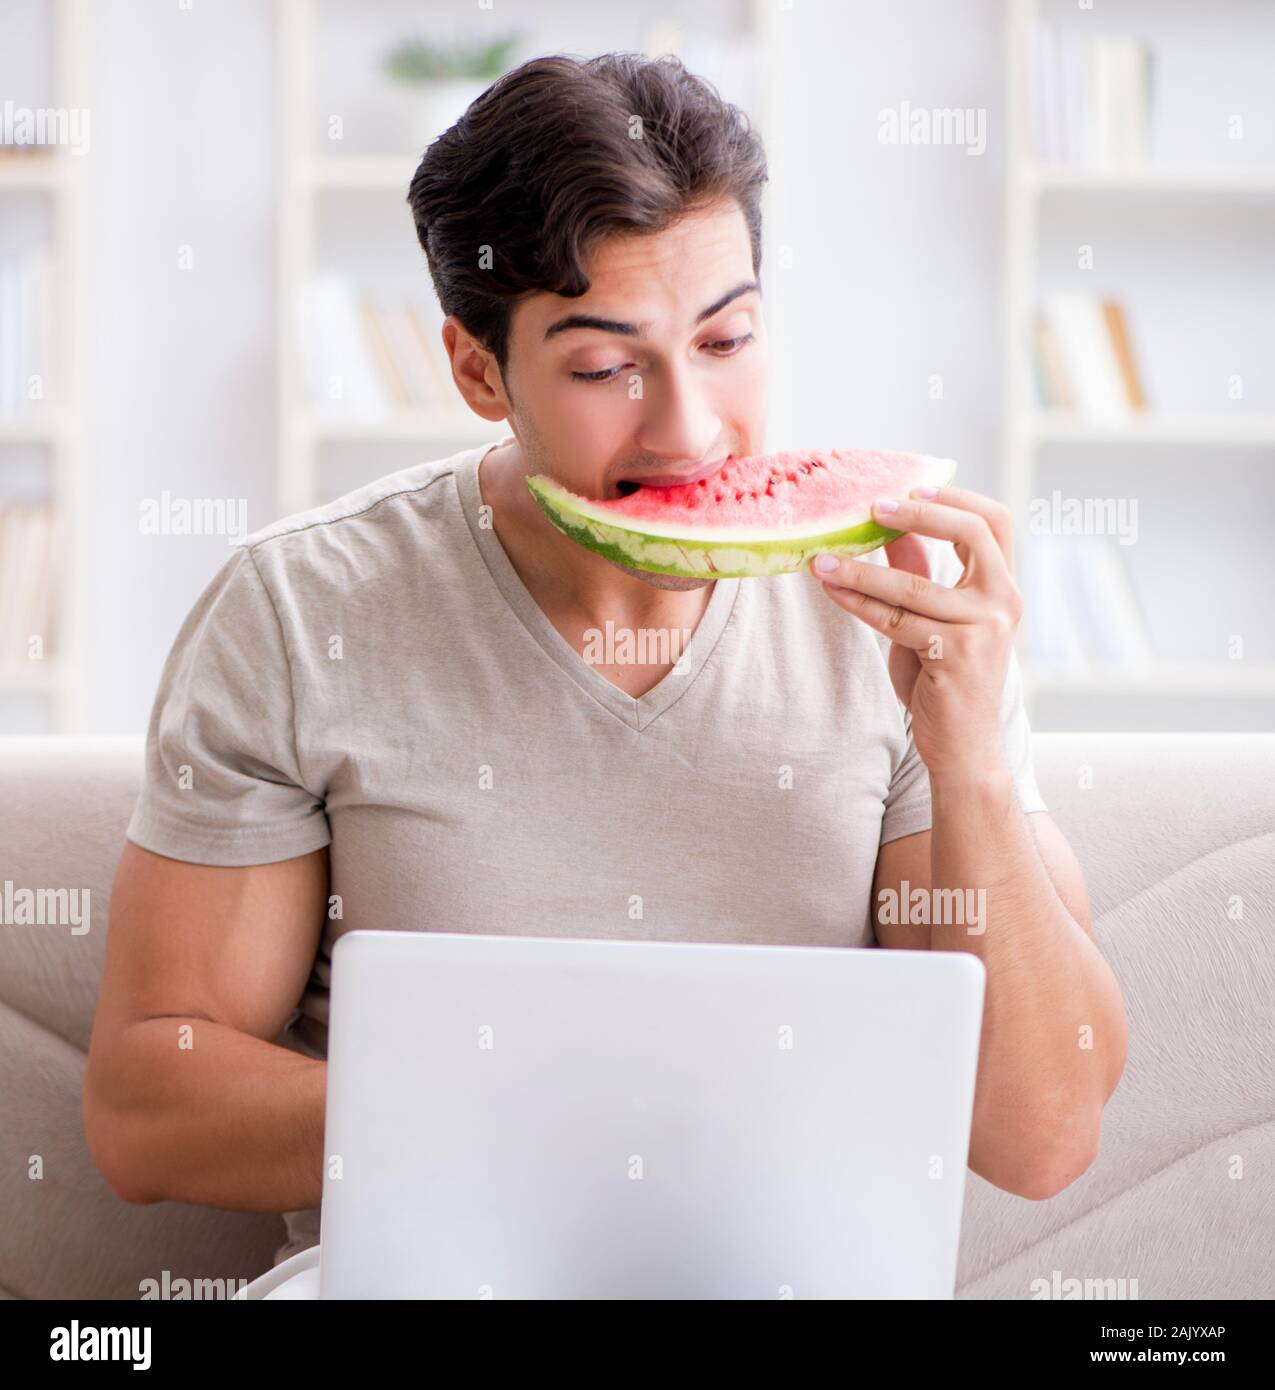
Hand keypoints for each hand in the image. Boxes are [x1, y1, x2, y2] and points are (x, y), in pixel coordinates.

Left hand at [809, 484, 1023, 779]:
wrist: (963, 746)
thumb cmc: (945, 680)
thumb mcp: (932, 618)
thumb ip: (919, 573)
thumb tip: (888, 529)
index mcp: (1003, 588)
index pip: (995, 522)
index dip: (957, 497)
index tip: (913, 485)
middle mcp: (1003, 602)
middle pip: (971, 533)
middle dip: (919, 512)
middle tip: (872, 506)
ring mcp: (983, 629)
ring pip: (914, 584)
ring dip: (861, 568)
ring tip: (823, 559)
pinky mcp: (955, 656)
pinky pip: (895, 620)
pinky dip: (857, 602)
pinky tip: (831, 590)